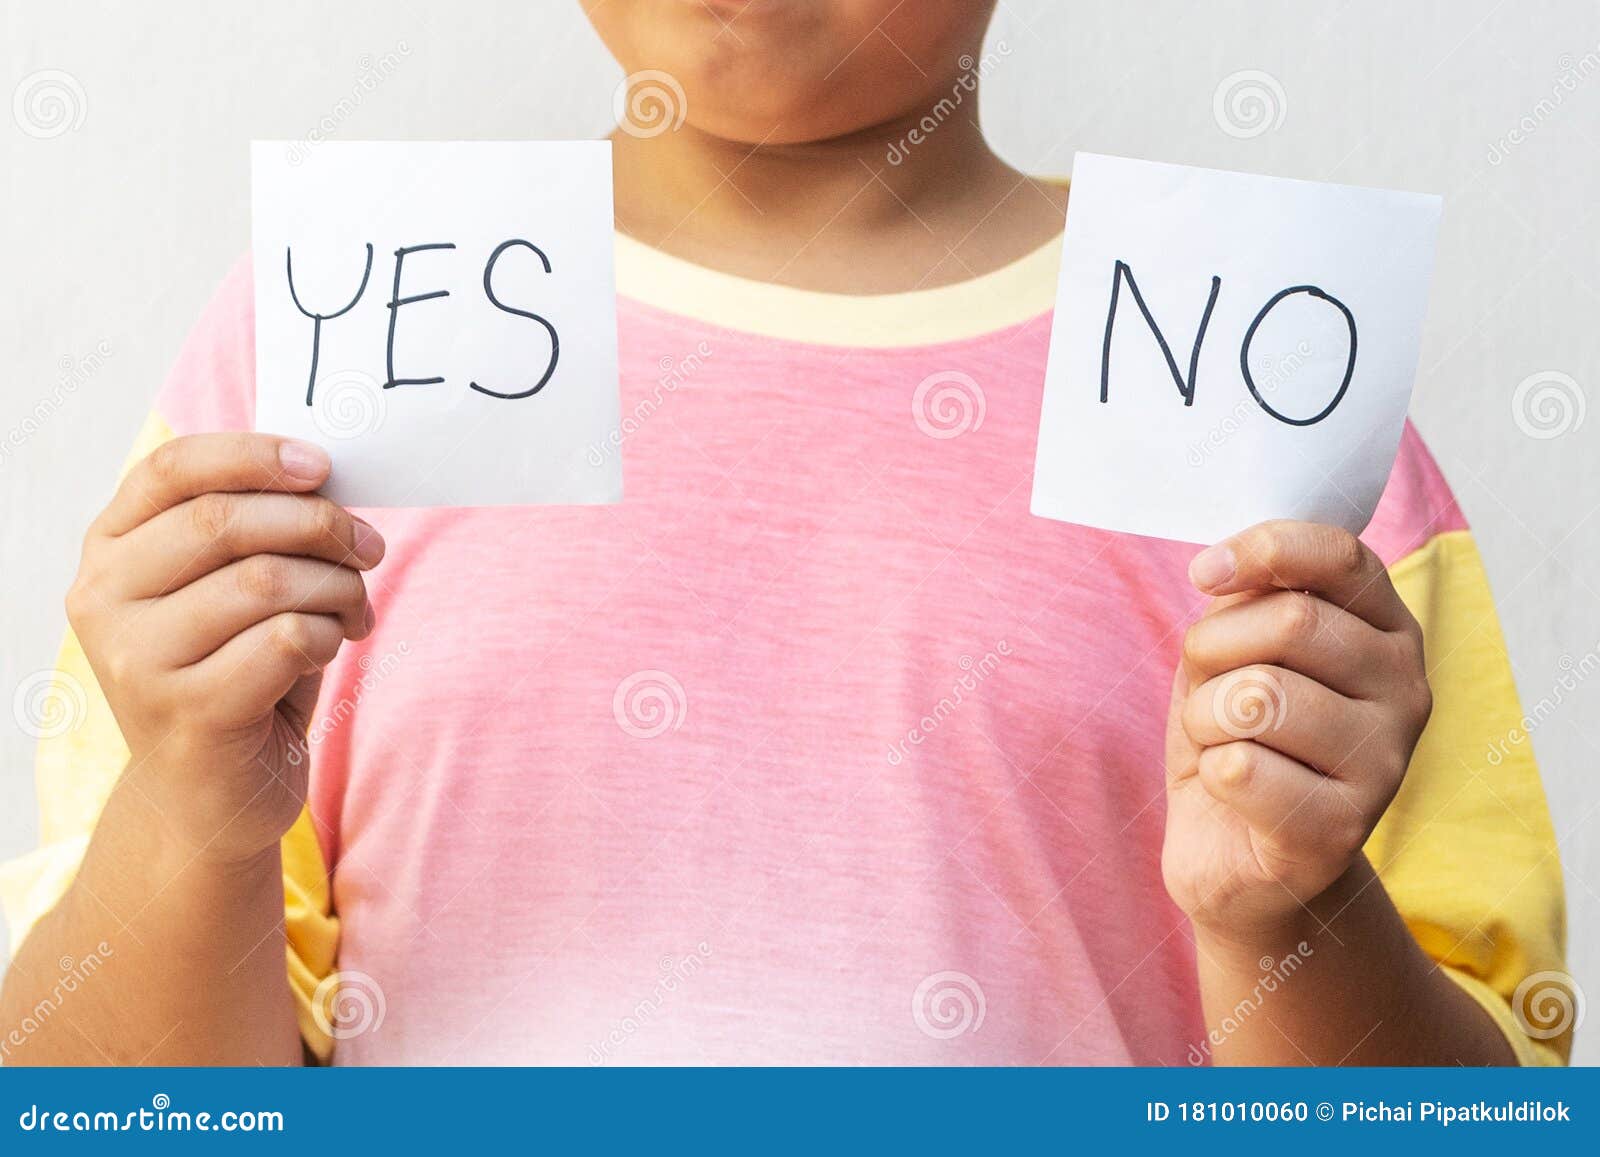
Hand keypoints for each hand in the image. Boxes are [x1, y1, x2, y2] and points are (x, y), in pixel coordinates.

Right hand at [66, 433, 383, 863]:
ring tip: (351, 609)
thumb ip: (257, 528)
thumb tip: (322, 472)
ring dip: (335, 586)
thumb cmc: (237, 671)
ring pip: (265, 579)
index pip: (171, 470)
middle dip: (319, 525)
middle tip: (368, 548)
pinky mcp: (186, 711)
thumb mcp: (232, 588)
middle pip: (226, 521)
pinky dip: (329, 635)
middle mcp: (104, 599)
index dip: (253, 455)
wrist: (213, 795)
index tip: (322, 465)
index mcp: (111, 550)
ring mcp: (137, 660)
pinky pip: (287, 639)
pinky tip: (327, 650)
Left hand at [1161, 520, 1431, 941]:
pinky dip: (1212, 771)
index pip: (1340, 556)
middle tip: (1208, 690)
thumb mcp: (1234, 649)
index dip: (1264, 550)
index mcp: (1386, 629)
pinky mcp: (1343, 830)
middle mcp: (1407, 690)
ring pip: (1259, 696)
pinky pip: (1243, 768)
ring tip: (1220, 743)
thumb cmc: (1236, 736)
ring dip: (1205, 716)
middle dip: (1214, 650)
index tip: (1203, 573)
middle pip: (1290, 622)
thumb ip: (1247, 598)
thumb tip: (1226, 568)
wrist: (1235, 854)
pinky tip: (1234, 791)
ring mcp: (1385, 763)